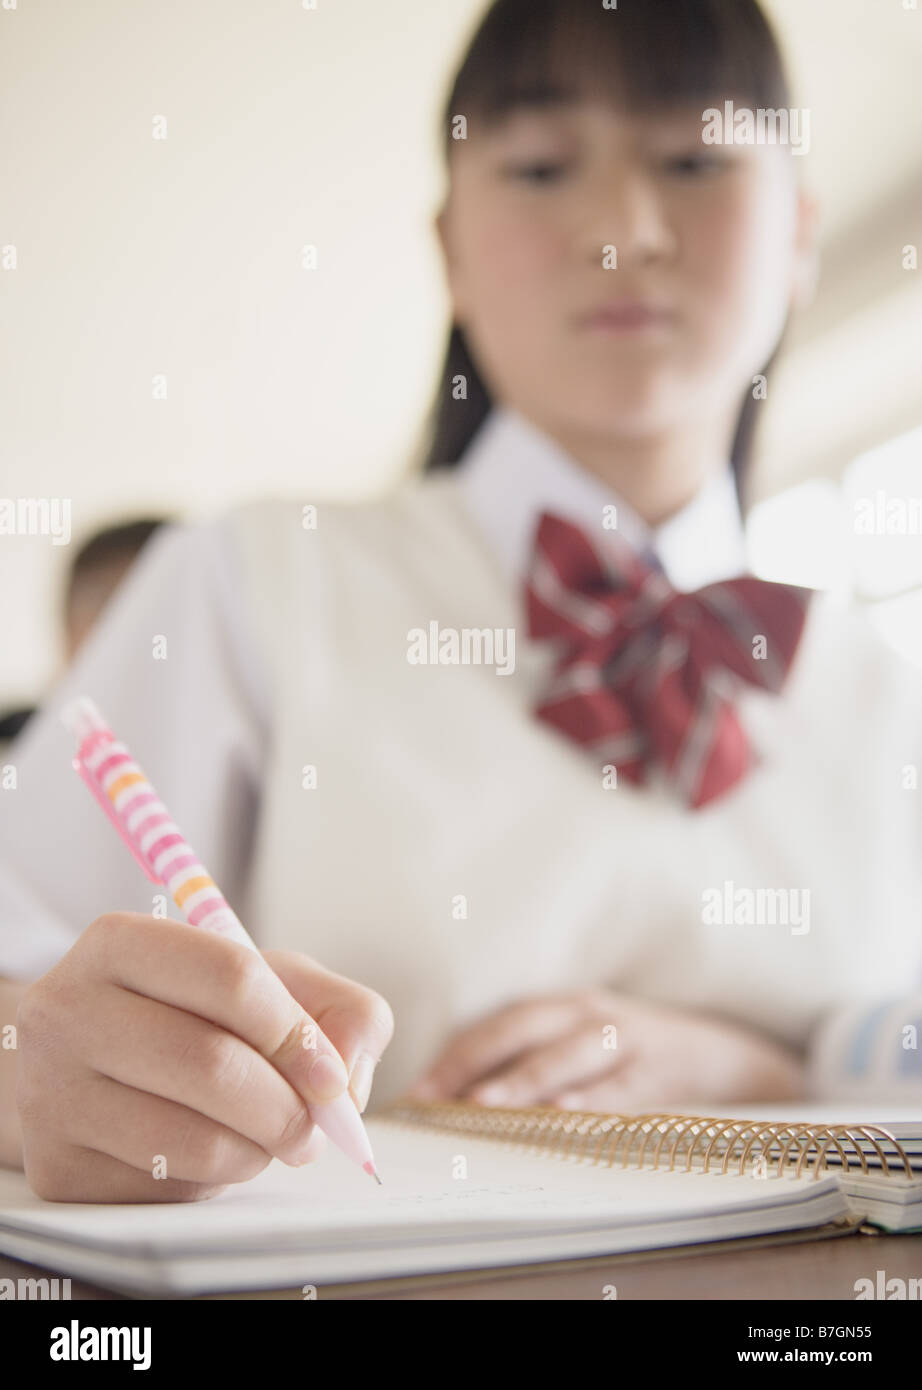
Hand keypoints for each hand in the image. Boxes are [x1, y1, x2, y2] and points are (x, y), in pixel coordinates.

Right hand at [15, 912, 392, 1201]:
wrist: (83, 1067)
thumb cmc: (192, 1017)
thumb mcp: (268, 985)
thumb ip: (338, 1010)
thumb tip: (351, 1081)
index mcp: (121, 943)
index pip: (232, 979)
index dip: (298, 1034)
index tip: (331, 1077)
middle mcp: (69, 1011)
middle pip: (213, 1065)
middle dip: (287, 1109)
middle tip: (312, 1127)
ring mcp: (53, 1091)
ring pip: (194, 1141)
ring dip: (257, 1152)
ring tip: (264, 1137)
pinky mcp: (57, 1166)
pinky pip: (167, 1189)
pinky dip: (214, 1180)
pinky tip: (208, 1151)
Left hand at [407, 990, 803, 1111]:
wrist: (723, 1053)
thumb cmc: (631, 1052)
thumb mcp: (582, 1041)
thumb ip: (531, 1059)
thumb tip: (457, 1099)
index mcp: (563, 1007)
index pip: (496, 1025)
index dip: (454, 1055)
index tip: (414, 1091)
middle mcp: (588, 1014)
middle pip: (520, 1028)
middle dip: (472, 1061)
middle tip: (432, 1096)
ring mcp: (625, 1039)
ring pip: (565, 1056)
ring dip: (522, 1080)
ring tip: (483, 1104)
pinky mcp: (658, 1071)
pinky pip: (619, 1088)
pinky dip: (588, 1101)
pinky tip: (560, 1116)